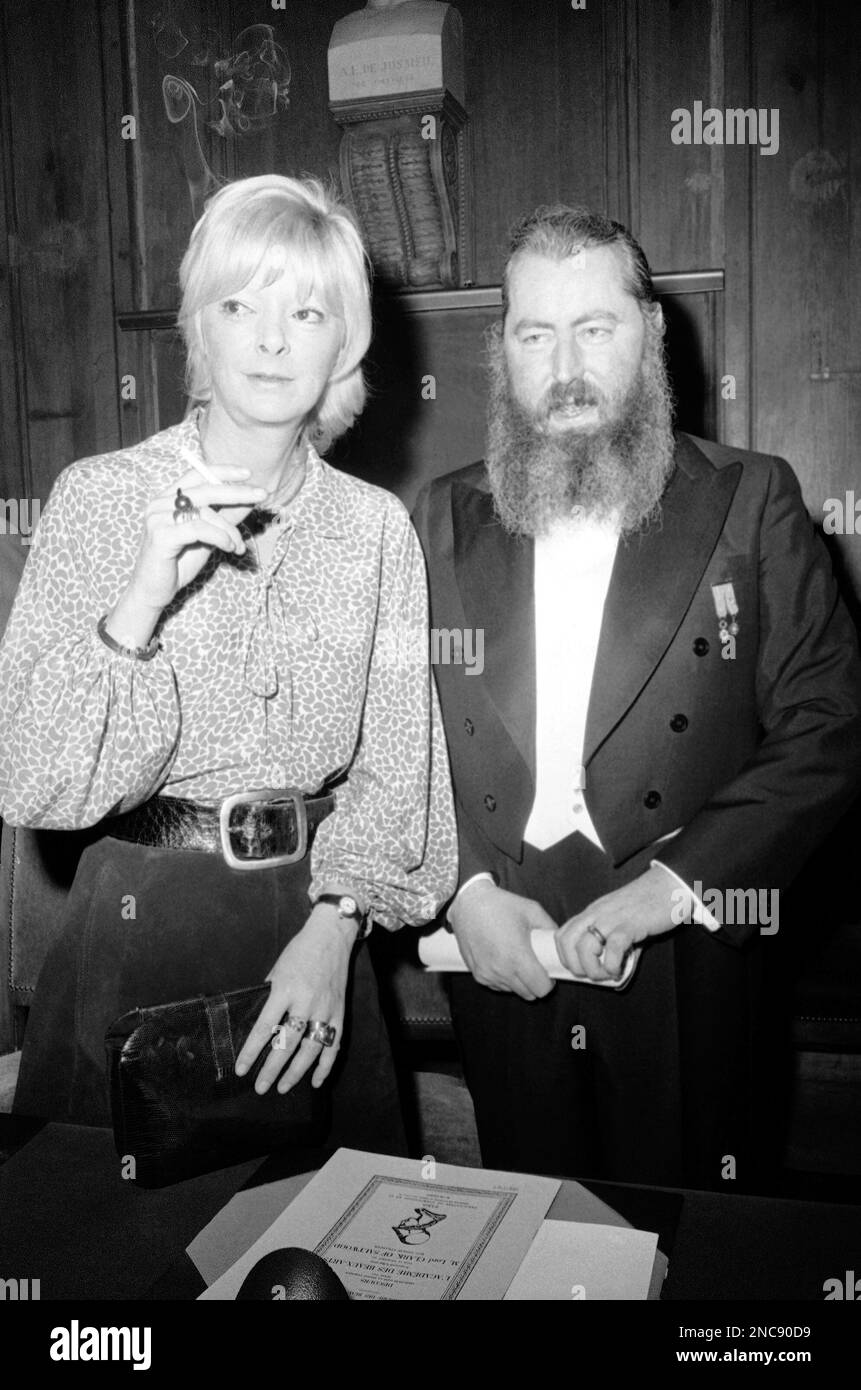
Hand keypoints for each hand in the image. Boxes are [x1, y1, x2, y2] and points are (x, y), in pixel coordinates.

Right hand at [105, 465, 267, 645]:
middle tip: (262, 494)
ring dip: (230, 530)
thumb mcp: (207, 537)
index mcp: (167, 499)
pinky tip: (229, 548)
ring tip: (239, 547)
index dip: (221, 471)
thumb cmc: (178, 563)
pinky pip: (200, 529)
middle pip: (205, 489)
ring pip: (206, 513)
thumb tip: (248, 501)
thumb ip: (224, 517)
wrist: (153, 592)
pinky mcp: (161, 536)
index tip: (247, 473)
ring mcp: (157, 518)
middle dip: (237, 492)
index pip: (196, 474)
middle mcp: (159, 503)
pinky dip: (220, 537)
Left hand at [234, 905, 358, 1092]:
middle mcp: (306, 1001)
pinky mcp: (340, 1012)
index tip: (241, 1069)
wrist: (331, 937)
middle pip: (287, 1043)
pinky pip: (334, 1045)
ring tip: (282, 1088)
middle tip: (260, 1087)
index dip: (251, 1050)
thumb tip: (259, 1026)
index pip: (264, 1026)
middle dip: (272, 1068)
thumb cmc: (298, 952)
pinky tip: (316, 1082)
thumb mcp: (276, 970)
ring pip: (311, 1049)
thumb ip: (269, 998)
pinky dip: (326, 1066)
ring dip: (296, 1072)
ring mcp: (325, 1008)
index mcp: (284, 989)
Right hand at [448, 880, 555, 999]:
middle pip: (529, 994)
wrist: (468, 903)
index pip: (541, 989)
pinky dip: (504, 979)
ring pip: (513, 991)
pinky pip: (497, 986)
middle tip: (535, 965)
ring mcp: (487, 974)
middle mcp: (501, 970)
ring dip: (519, 982)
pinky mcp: (477, 974)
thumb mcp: (532, 910)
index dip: (549, 982)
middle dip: (535, 983)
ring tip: (517, 960)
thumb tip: (561, 943)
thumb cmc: (501, 905)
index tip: (547, 970)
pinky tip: (503, 961)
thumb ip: (550, 928)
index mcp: (517, 957)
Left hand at [554, 866, 679, 981]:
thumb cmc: (647, 903)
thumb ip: (614, 941)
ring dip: (592, 968)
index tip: (580, 968)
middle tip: (592, 974)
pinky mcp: (631, 923)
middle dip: (574, 965)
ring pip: (585, 946)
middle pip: (566, 941)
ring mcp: (612, 917)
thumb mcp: (622, 919)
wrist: (670, 884)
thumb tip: (614, 969)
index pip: (562, 934)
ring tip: (607, 973)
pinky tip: (619, 969)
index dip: (565, 957)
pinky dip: (611, 964)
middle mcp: (597, 913)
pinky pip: (613, 946)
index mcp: (592, 912)